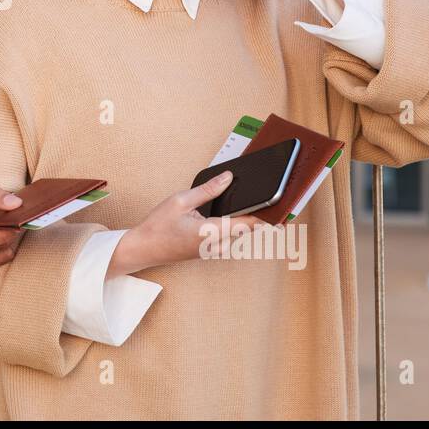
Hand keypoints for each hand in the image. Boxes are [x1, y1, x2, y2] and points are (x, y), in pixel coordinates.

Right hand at [107, 172, 268, 275]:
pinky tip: (229, 211)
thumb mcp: (180, 201)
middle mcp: (217, 245)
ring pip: (238, 232)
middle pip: (247, 228)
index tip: (285, 211)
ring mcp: (214, 250)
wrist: (143, 249)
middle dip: (258, 214)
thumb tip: (227, 178)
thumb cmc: (157, 227)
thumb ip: (207, 190)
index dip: (269, 217)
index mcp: (212, 232)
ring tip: (249, 201)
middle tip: (269, 196)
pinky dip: (233, 224)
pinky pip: (228, 235)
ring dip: (245, 219)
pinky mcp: (209, 250)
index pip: (249, 225)